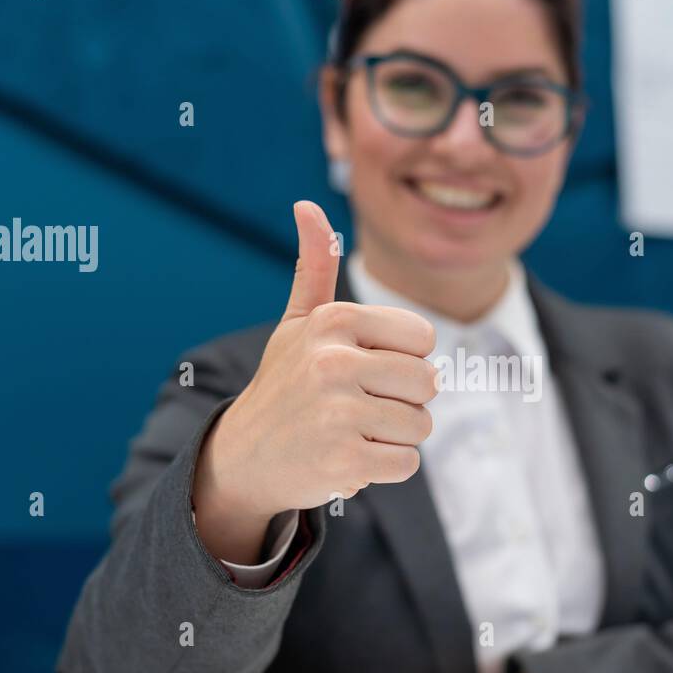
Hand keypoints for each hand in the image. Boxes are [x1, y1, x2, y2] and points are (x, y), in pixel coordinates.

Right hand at [192, 200, 438, 563]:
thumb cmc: (285, 384)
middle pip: (428, 383)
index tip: (368, 370)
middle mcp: (334, 363)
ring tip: (354, 432)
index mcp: (332, 322)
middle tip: (362, 407)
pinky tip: (350, 457)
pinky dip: (386, 467)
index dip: (405, 359)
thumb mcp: (297, 323)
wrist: (244, 457)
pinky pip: (407, 463)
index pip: (423, 338)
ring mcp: (338, 414)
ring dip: (395, 436)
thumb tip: (307, 205)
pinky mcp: (344, 461)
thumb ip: (314, 267)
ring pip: (420, 425)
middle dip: (405, 401)